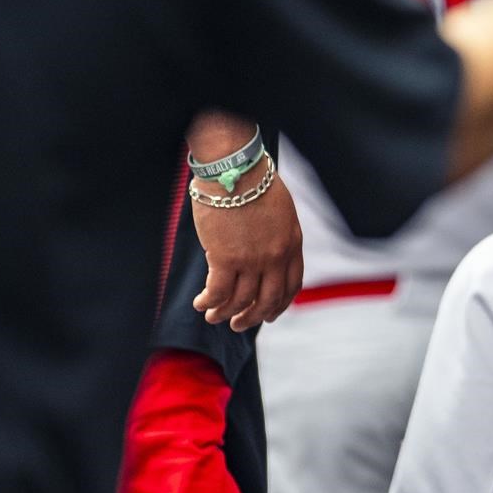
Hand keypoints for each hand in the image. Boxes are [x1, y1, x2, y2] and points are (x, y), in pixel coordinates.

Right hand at [190, 172, 302, 332]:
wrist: (234, 169)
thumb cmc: (252, 181)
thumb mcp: (280, 211)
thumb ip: (278, 235)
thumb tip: (267, 252)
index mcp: (292, 244)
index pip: (292, 285)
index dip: (280, 304)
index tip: (269, 313)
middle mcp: (276, 257)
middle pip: (269, 299)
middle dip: (253, 317)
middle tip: (239, 324)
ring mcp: (252, 260)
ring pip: (241, 300)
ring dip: (226, 313)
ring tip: (213, 317)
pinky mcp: (225, 258)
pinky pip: (218, 292)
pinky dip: (209, 302)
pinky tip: (200, 304)